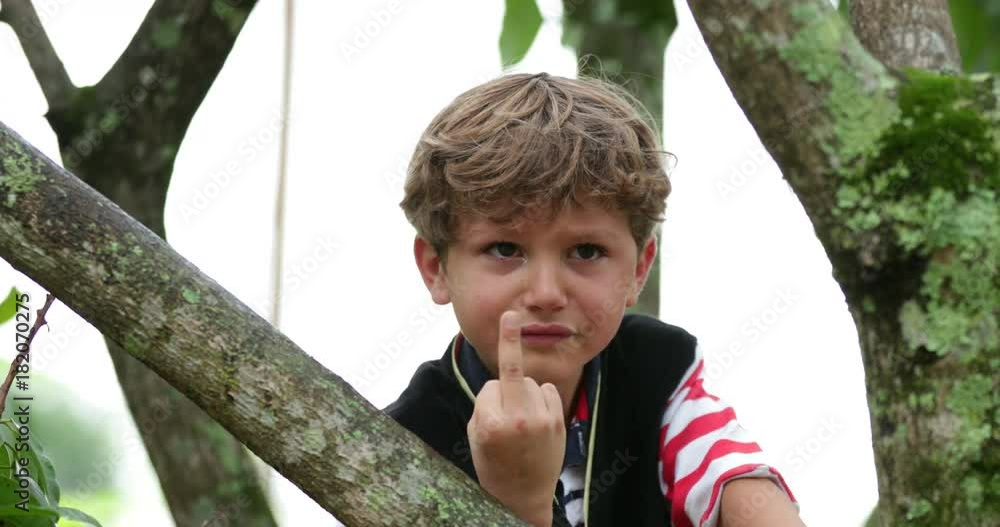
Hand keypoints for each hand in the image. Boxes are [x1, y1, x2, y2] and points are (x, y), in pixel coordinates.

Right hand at [467, 311, 565, 525]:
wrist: (523, 496)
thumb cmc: (493, 465)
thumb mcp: (476, 435)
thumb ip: (485, 403)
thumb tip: (501, 373)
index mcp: (492, 424)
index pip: (489, 385)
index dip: (488, 396)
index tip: (499, 329)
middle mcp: (518, 420)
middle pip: (511, 374)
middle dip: (508, 364)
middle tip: (510, 318)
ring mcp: (541, 421)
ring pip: (530, 381)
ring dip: (523, 391)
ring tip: (521, 420)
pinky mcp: (557, 422)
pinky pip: (546, 391)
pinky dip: (540, 398)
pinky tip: (536, 420)